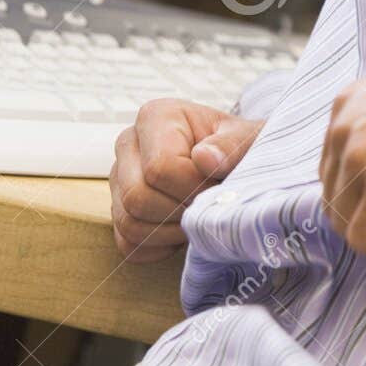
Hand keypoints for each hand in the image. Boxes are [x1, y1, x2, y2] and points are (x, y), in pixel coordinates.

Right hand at [110, 98, 262, 263]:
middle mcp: (129, 143)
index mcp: (156, 117)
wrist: (232, 162)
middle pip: (137, 197)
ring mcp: (119, 177)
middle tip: (207, 206)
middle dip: (179, 212)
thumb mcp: (246, 139)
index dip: (193, 188)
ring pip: (129, 223)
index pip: (159, 169)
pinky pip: (127, 243)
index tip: (218, 186)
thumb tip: (204, 159)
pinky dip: (158, 248)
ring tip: (198, 217)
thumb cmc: (237, 148)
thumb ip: (231, 145)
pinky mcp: (119, 208)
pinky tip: (182, 231)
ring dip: (170, 232)